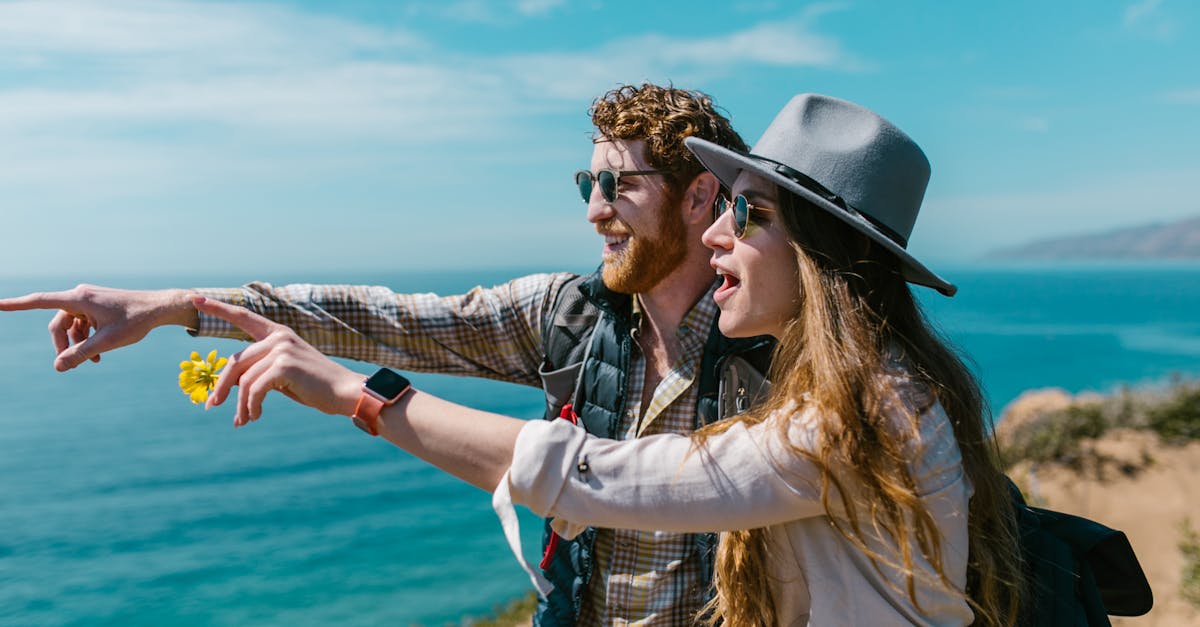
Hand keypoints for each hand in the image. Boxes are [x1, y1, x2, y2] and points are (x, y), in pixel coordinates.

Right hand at [0, 285, 196, 371]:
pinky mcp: (96, 306)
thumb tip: (58, 367)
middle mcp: (80, 296)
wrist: (159, 308)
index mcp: (79, 298)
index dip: (16, 305)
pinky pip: (82, 324)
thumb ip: (81, 354)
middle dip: (62, 346)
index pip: (40, 301)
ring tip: (95, 360)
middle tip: (69, 366)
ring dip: (77, 344)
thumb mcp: (108, 342)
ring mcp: (88, 300)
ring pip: (70, 327)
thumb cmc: (136, 321)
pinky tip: (99, 354)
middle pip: (57, 324)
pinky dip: (87, 338)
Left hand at [193, 296, 363, 427]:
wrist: (345, 393)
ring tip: (244, 420)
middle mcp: (278, 337)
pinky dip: (251, 406)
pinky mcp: (284, 365)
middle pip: (235, 361)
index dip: (218, 308)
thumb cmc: (315, 386)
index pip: (243, 317)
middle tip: (212, 406)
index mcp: (278, 334)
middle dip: (222, 386)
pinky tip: (256, 416)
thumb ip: (258, 371)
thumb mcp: (282, 376)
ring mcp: (282, 349)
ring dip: (241, 404)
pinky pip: (254, 389)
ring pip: (244, 379)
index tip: (195, 298)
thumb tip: (228, 385)